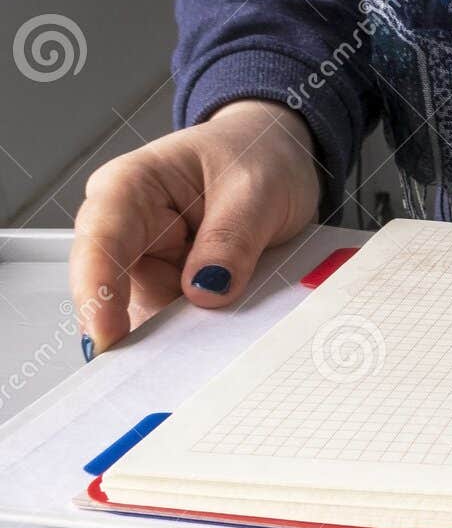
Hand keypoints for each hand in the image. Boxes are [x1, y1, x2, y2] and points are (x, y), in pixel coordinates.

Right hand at [70, 100, 320, 357]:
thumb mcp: (256, 191)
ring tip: (205, 362)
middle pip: (114, 290)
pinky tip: (217, 354)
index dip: (98, 291)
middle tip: (160, 371)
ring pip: (149, 316)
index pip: (102, 240)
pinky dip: (198, 340)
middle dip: (136, 331)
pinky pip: (180, 324)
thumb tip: (207, 289)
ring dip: (176, 341)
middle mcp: (130, 229)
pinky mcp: (177, 288)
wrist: (277, 156)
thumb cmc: (256, 155)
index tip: (106, 335)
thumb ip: (232, 237)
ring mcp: (152, 263)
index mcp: (130, 187)